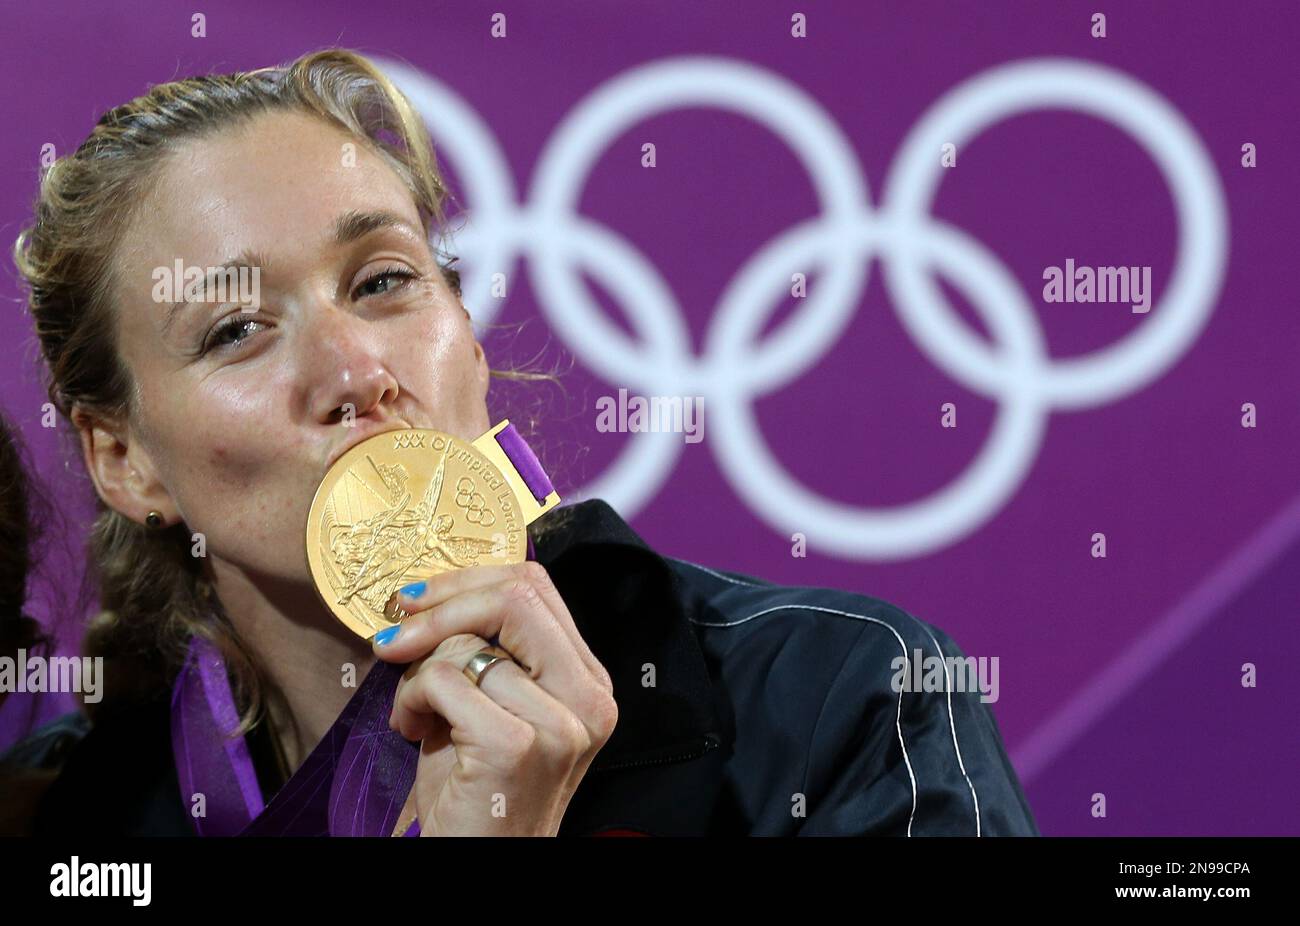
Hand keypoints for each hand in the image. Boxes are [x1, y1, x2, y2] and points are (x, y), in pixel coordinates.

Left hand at [372, 561, 617, 835]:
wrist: (476, 861)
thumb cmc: (475, 788)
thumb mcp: (494, 705)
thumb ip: (492, 648)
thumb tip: (440, 587)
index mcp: (589, 681)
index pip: (536, 589)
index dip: (469, 580)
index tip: (418, 599)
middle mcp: (589, 699)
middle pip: (516, 597)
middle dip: (442, 604)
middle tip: (397, 633)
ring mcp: (560, 724)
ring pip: (468, 643)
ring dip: (417, 671)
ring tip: (413, 712)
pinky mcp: (518, 746)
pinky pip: (444, 679)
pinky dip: (410, 698)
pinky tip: (411, 730)